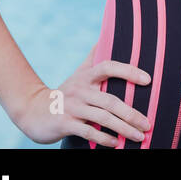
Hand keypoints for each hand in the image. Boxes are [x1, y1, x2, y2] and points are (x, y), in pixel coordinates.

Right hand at [13, 43, 152, 146]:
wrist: (32, 110)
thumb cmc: (65, 92)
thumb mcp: (79, 72)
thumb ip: (94, 57)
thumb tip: (107, 36)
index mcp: (86, 76)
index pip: (109, 67)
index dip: (129, 71)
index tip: (148, 80)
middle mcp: (80, 90)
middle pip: (110, 101)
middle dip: (132, 114)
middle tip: (148, 123)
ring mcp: (72, 107)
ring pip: (102, 118)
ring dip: (123, 128)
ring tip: (139, 136)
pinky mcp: (64, 123)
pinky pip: (88, 132)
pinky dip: (103, 138)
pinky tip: (116, 143)